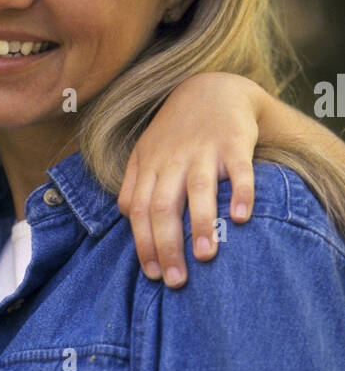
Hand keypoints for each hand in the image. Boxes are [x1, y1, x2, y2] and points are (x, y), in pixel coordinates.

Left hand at [118, 74, 259, 286]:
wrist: (213, 88)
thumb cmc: (175, 133)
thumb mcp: (145, 154)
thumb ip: (132, 186)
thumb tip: (127, 221)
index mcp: (148, 166)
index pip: (138, 211)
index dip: (143, 244)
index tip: (152, 275)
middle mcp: (172, 160)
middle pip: (163, 207)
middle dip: (167, 246)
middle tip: (176, 281)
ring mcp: (204, 150)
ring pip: (198, 190)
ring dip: (202, 224)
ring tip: (206, 257)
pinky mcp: (234, 142)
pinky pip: (239, 169)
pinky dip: (242, 193)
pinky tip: (242, 219)